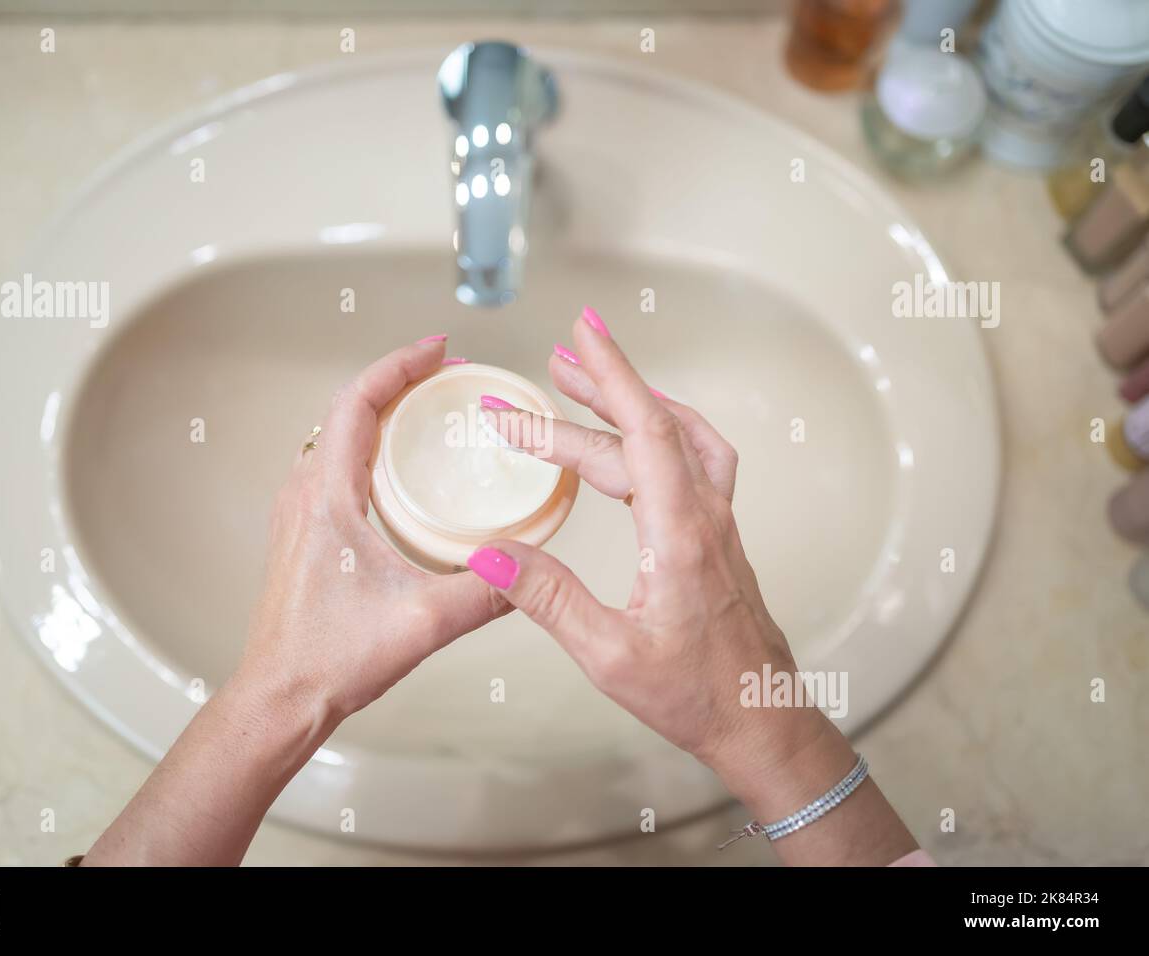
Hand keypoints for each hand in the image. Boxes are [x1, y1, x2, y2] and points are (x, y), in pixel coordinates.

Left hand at [241, 337, 510, 724]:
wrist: (280, 698)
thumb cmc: (328, 660)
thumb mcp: (422, 622)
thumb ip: (485, 593)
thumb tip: (530, 568)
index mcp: (326, 497)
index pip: (358, 403)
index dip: (400, 366)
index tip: (440, 349)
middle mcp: (304, 495)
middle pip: (349, 410)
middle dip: (400, 382)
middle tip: (449, 375)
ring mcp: (299, 514)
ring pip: (339, 437)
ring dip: (383, 413)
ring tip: (430, 409)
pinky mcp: (305, 535)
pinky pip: (337, 467)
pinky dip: (371, 447)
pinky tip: (404, 471)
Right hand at [468, 308, 916, 863]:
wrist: (761, 720)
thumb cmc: (697, 695)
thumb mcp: (608, 654)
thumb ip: (548, 599)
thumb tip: (489, 556)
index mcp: (680, 533)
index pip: (644, 430)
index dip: (611, 375)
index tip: (583, 331)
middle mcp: (704, 515)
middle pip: (646, 431)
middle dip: (594, 392)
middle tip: (547, 366)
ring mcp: (716, 523)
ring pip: (675, 439)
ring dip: (630, 404)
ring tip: (580, 386)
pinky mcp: (715, 537)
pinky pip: (691, 461)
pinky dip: (658, 431)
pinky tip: (636, 437)